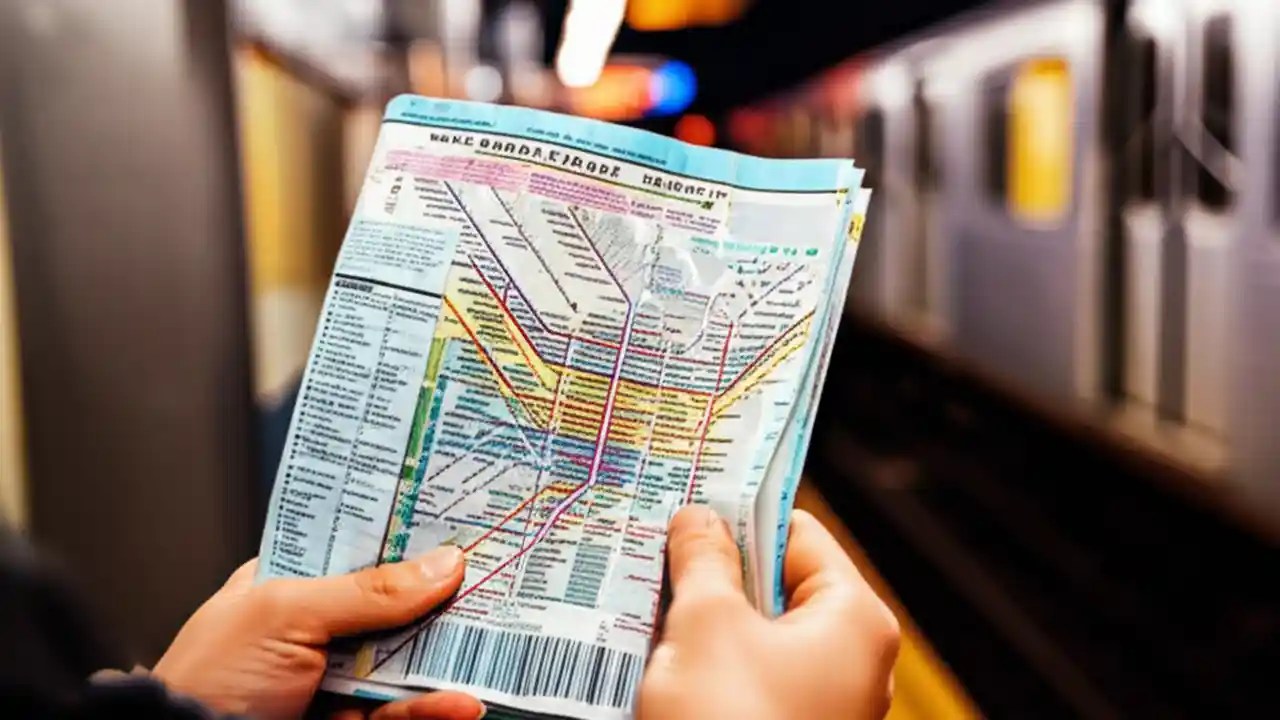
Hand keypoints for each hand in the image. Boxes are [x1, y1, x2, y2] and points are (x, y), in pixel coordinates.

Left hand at [153, 548, 484, 719]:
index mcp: (287, 583)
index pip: (356, 545)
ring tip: (497, 641)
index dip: (404, 533)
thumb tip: (443, 564)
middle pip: (393, 602)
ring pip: (406, 657)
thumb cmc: (210, 681)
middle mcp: (314, 627)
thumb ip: (366, 591)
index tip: (457, 517)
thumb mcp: (285, 615)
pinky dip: (435, 707)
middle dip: (442, 592)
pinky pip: (401, 710)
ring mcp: (333, 677)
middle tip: (495, 575)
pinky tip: (463, 702)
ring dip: (450, 653)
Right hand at [638, 506, 899, 719]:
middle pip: (779, 587)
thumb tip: (698, 520)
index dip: (741, 519)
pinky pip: (749, 681)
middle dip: (717, 575)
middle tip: (661, 561)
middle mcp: (853, 662)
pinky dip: (710, 667)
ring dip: (706, 623)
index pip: (799, 535)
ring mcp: (823, 705)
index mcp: (856, 619)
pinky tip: (663, 663)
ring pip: (758, 638)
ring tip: (651, 609)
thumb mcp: (706, 624)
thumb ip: (703, 561)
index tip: (689, 510)